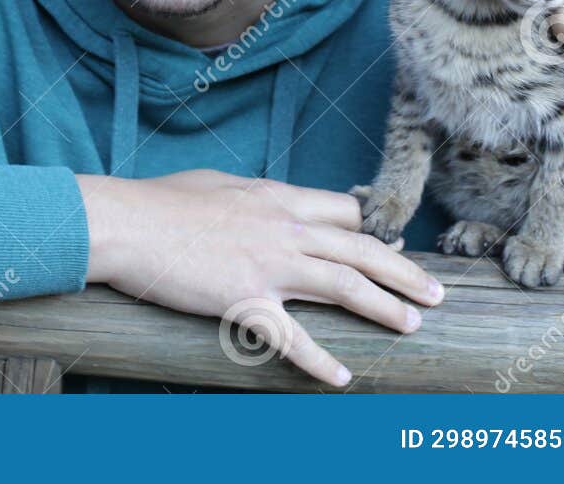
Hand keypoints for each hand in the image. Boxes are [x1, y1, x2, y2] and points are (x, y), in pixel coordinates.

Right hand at [75, 169, 444, 386]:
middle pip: (361, 248)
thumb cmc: (162, 201)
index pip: (345, 211)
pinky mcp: (245, 298)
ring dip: (384, 307)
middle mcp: (284, 228)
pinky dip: (320, 361)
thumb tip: (268, 200)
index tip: (397, 246)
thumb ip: (254, 196)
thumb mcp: (220, 184)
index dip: (378, 230)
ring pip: (344, 285)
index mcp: (278, 197)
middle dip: (404, 271)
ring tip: (412, 324)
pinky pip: (292, 337)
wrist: (127, 222)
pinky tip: (342, 378)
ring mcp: (268, 264)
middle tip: (436, 292)